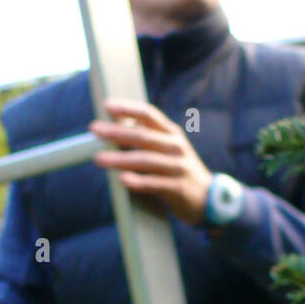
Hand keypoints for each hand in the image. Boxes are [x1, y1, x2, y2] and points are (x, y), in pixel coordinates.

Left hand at [90, 98, 211, 224]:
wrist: (209, 198)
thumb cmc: (179, 171)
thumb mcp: (168, 149)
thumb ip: (147, 137)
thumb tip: (115, 126)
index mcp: (171, 133)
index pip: (149, 114)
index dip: (128, 108)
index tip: (107, 105)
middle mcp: (175, 147)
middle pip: (143, 136)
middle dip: (117, 132)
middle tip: (95, 129)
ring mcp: (178, 167)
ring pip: (145, 160)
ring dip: (120, 159)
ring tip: (99, 158)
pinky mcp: (178, 188)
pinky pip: (155, 184)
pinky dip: (138, 181)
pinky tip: (122, 179)